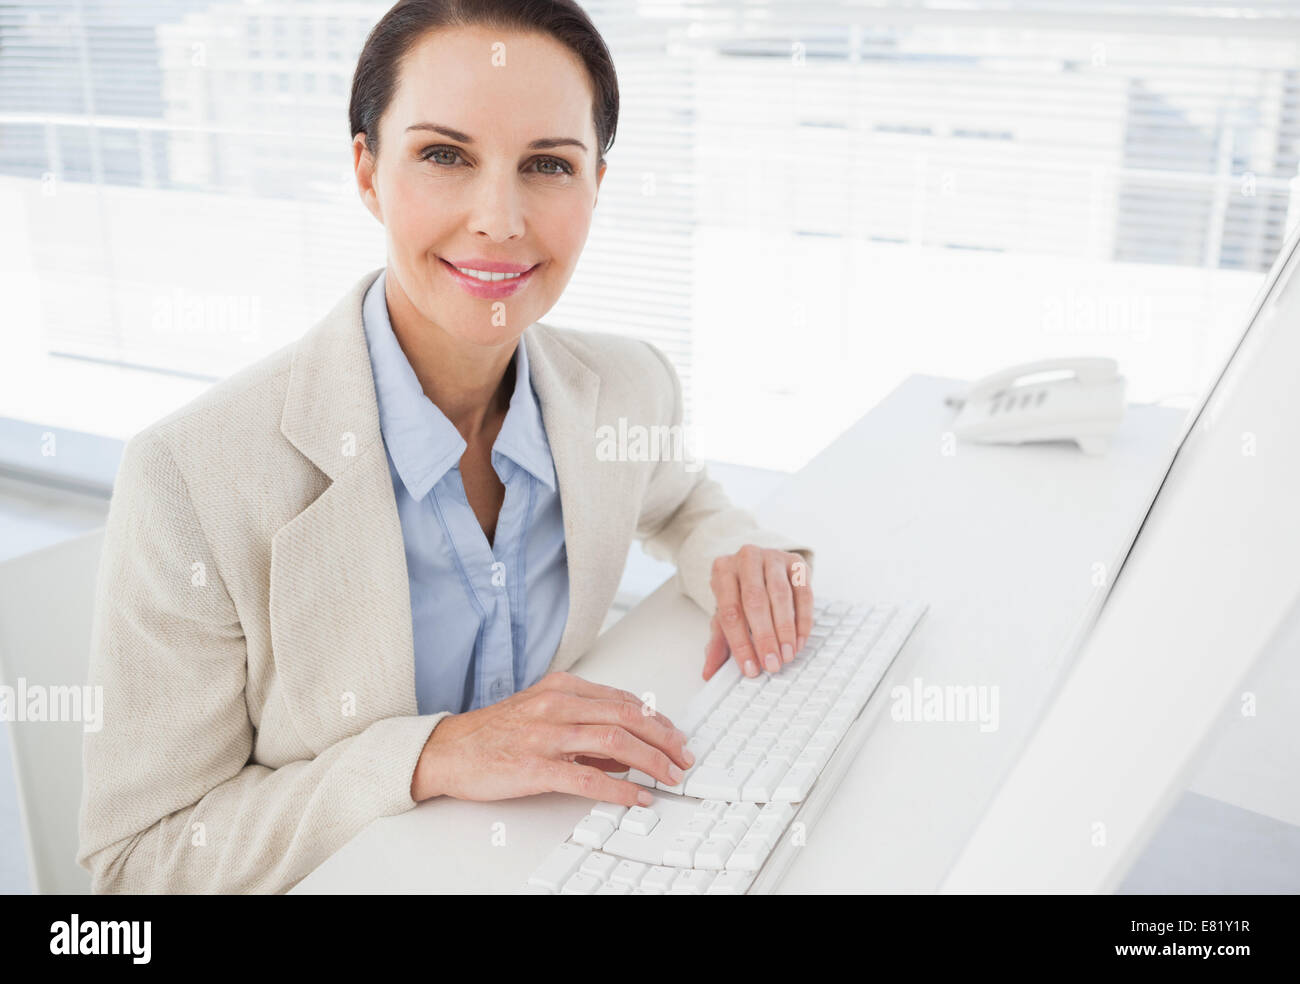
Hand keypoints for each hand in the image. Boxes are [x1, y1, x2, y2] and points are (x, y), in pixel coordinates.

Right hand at [410, 671, 693, 804]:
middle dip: (663, 738)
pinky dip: (620, 788)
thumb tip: (627, 750)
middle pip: (627, 715)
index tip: (676, 737)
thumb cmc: (495, 733)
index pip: (624, 699)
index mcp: (562, 688)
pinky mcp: (535, 767)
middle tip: (683, 757)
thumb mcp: (543, 714)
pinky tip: (637, 796)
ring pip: (614, 740)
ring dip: (650, 760)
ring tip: (669, 776)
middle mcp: (557, 706)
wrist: (448, 750)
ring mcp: (546, 735)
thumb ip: (584, 726)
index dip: (657, 719)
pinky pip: (588, 777)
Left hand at [703, 545, 812, 680]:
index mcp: (723, 570)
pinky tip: (799, 641)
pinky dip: (802, 621)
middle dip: (764, 637)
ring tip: (787, 656)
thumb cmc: (739, 593)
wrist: (760, 564)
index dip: (740, 642)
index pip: (729, 611)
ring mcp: (773, 557)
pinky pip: (803, 593)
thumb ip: (717, 642)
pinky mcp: (796, 562)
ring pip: (780, 595)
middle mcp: (746, 558)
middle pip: (755, 601)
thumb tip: (708, 672)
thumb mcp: (725, 614)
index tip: (750, 667)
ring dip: (785, 630)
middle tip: (772, 663)